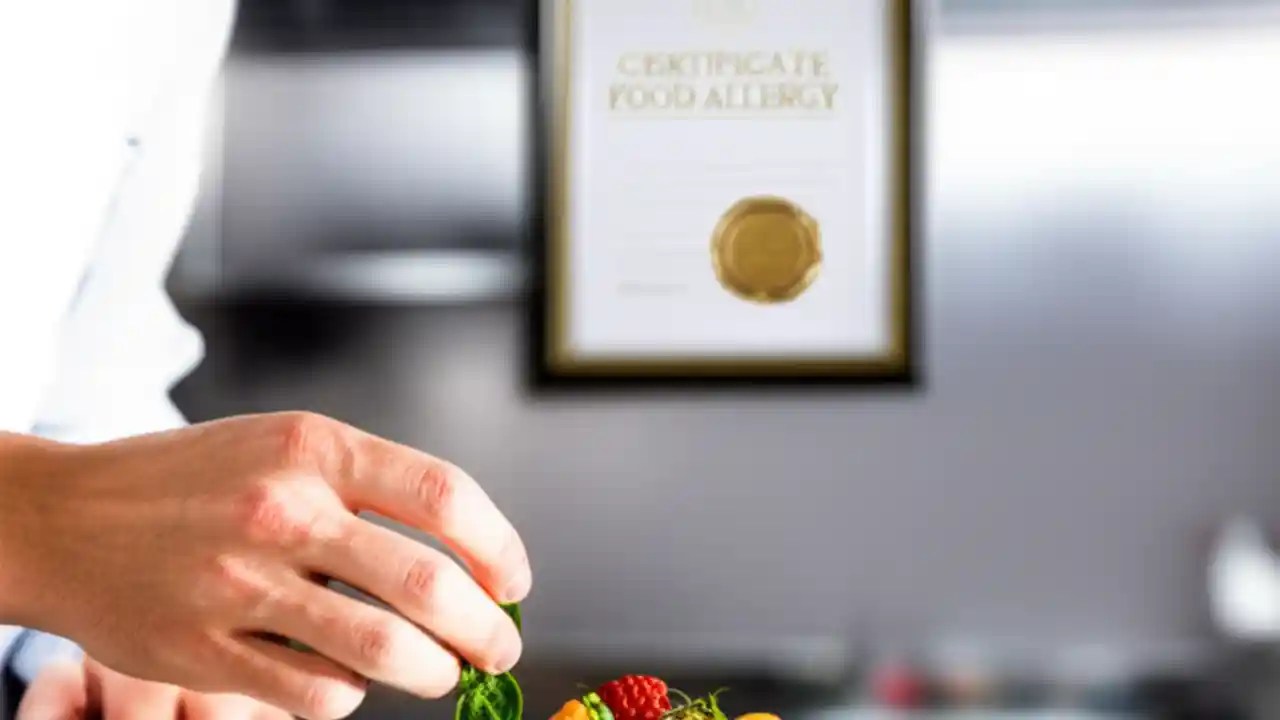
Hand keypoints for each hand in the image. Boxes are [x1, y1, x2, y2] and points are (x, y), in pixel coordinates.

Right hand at [0, 412, 530, 719]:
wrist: (65, 516)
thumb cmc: (194, 480)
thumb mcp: (284, 446)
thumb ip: (369, 488)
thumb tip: (468, 557)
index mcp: (313, 447)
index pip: (444, 496)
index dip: (500, 547)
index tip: (515, 583)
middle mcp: (283, 509)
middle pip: (429, 584)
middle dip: (487, 629)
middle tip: (501, 648)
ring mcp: (242, 582)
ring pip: (383, 650)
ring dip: (434, 672)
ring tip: (441, 673)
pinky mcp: (206, 650)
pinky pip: (318, 693)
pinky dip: (351, 695)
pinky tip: (347, 680)